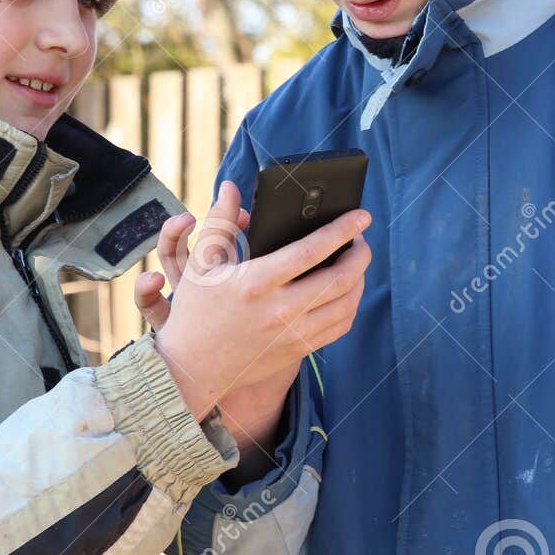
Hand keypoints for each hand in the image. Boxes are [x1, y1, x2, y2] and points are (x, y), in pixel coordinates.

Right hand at [152, 180, 370, 420]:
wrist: (192, 368)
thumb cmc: (196, 310)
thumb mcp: (201, 263)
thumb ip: (220, 220)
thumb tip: (231, 186)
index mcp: (256, 283)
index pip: (311, 251)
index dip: (341, 230)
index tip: (361, 216)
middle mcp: (280, 310)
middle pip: (340, 279)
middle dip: (360, 254)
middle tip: (362, 237)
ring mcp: (293, 334)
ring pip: (346, 305)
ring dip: (360, 279)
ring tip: (355, 261)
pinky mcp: (299, 350)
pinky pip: (340, 327)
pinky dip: (350, 305)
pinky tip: (346, 291)